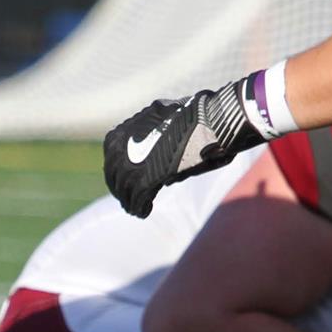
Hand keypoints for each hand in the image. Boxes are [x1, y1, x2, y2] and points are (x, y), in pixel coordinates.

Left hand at [103, 80, 264, 217]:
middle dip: (118, 186)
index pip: (112, 148)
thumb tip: (164, 178)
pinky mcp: (151, 173)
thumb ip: (167, 148)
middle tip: (126, 199)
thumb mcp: (180, 129)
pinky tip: (143, 213)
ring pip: (123, 185)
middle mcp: (131, 138)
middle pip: (113, 168)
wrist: (219, 118)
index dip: (116, 167)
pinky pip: (138, 195)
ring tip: (135, 209)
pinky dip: (139, 207)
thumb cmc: (208, 120)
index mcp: (136, 123)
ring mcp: (139, 155)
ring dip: (128, 200)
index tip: (122, 179)